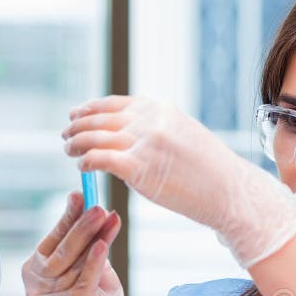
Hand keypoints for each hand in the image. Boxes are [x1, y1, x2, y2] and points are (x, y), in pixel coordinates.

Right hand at [21, 191, 138, 295]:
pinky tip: (101, 244)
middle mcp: (37, 286)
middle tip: (98, 205)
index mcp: (36, 272)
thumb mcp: (91, 264)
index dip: (67, 217)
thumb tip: (92, 206)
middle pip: (63, 249)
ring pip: (76, 262)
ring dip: (96, 237)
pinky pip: (85, 279)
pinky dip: (94, 261)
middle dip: (82, 225)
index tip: (80, 195)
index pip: (52, 239)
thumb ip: (89, 240)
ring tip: (110, 218)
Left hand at [61, 95, 295, 268]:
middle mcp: (148, 121)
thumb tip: (133, 134)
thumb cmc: (210, 171)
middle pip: (99, 118)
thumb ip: (157, 129)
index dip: (90, 108)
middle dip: (77, 125)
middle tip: (65, 134)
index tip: (77, 114)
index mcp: (158, 109)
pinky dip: (86, 161)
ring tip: (68, 150)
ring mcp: (143, 143)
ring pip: (94, 137)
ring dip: (76, 143)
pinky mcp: (138, 168)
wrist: (229, 191)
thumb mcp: (184, 134)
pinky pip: (100, 159)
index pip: (113, 103)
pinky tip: (82, 167)